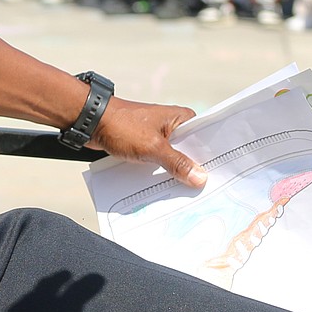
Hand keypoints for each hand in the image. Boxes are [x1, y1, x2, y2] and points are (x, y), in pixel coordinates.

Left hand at [88, 98, 204, 186]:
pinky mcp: (147, 145)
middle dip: (195, 168)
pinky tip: (167, 188)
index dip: (212, 157)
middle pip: (191, 150)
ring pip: (175, 157)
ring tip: (189, 193)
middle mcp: (173, 125)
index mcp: (181, 118)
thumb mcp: (153, 147)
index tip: (220, 175)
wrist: (91, 122)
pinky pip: (161, 161)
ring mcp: (160, 135)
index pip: (205, 138)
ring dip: (178, 172)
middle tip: (206, 190)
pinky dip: (163, 172)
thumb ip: (177, 163)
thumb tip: (200, 177)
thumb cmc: (122, 126)